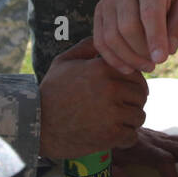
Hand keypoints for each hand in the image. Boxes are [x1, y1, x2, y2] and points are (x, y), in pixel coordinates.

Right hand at [38, 38, 147, 158]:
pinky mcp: (111, 134)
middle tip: (123, 108)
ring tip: (117, 122)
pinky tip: (113, 135)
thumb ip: (86, 47)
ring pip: (139, 115)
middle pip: (141, 95)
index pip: (136, 73)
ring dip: (130, 120)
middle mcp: (110, 88)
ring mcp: (112, 112)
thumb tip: (105, 39)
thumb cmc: (51, 92)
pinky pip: (132, 135)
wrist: (37, 125)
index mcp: (102, 68)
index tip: (127, 91)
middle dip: (134, 102)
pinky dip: (125, 137)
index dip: (134, 83)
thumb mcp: (63, 62)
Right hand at [93, 0, 177, 73]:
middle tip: (155, 63)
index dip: (155, 38)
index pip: (150, 12)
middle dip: (142, 51)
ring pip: (112, 36)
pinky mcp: (99, 10)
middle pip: (128, 27)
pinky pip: (100, 39)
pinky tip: (128, 67)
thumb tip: (168, 50)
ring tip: (146, 66)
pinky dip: (112, 58)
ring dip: (128, 58)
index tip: (161, 59)